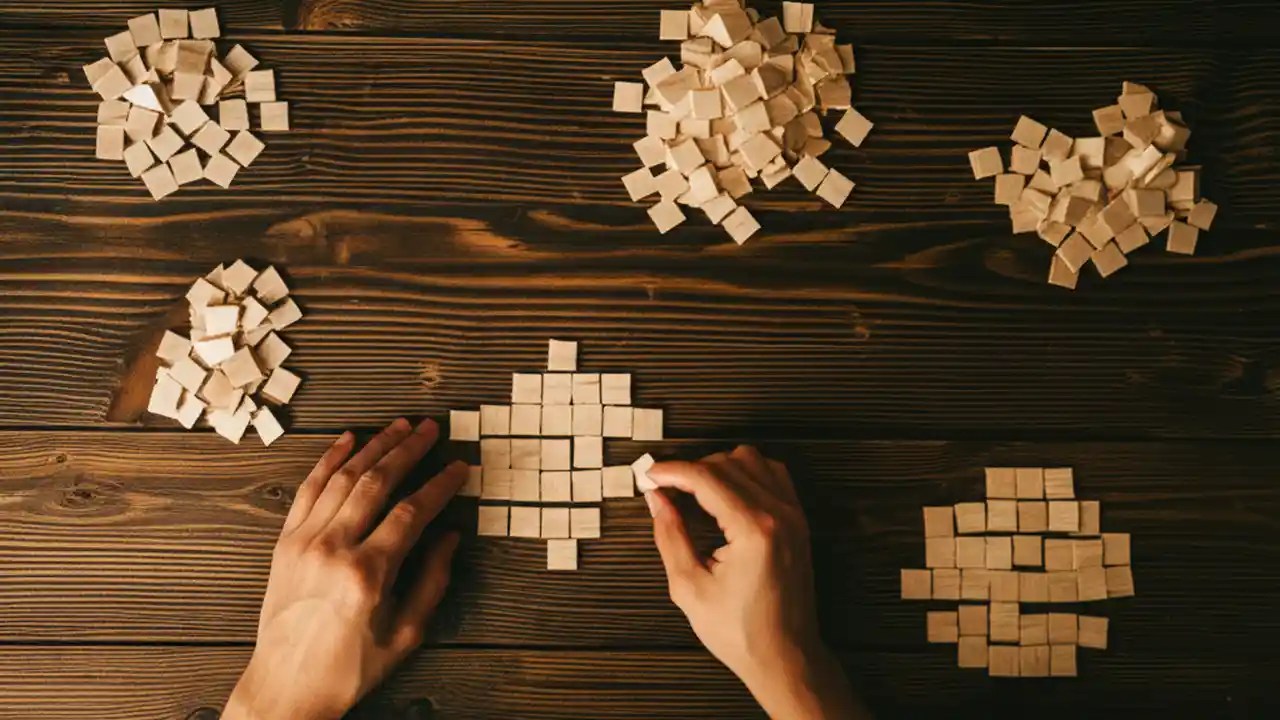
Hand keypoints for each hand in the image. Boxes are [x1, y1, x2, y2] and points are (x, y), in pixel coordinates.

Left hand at [224, 418, 466, 719]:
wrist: (287, 687)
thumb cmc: (347, 668)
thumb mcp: (406, 634)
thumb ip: (432, 581)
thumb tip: (450, 537)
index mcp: (367, 574)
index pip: (413, 511)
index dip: (440, 484)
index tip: (459, 468)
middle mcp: (333, 550)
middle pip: (377, 482)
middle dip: (409, 449)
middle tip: (431, 429)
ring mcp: (304, 542)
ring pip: (343, 477)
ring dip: (374, 446)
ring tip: (400, 426)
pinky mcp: (286, 543)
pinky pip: (309, 489)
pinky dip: (328, 460)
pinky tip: (347, 440)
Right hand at [645, 446, 865, 719]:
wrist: (784, 656)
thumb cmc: (741, 632)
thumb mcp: (689, 587)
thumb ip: (670, 536)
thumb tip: (657, 499)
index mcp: (754, 531)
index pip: (707, 477)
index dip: (673, 471)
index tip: (651, 476)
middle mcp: (779, 515)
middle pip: (728, 463)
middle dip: (691, 470)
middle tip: (665, 489)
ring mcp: (793, 516)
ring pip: (753, 460)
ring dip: (719, 467)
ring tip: (694, 490)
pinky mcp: (798, 522)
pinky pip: (773, 475)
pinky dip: (746, 473)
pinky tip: (726, 494)